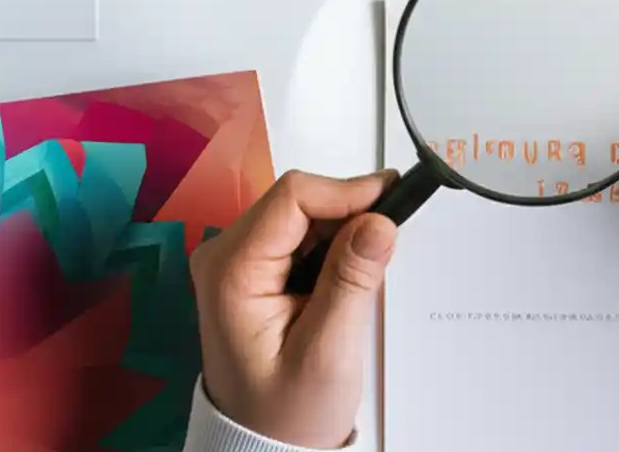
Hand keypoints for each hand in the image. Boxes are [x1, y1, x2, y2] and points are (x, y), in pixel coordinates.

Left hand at [189, 170, 398, 447]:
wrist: (265, 442)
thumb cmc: (288, 410)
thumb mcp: (328, 352)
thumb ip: (352, 282)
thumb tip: (379, 222)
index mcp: (232, 271)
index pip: (293, 197)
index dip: (348, 192)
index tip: (394, 199)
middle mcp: (225, 255)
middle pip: (299, 198)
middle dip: (349, 211)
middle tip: (388, 242)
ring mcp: (238, 259)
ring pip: (304, 212)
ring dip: (343, 228)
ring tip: (365, 271)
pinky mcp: (254, 267)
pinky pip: (301, 232)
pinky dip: (333, 243)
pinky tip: (347, 275)